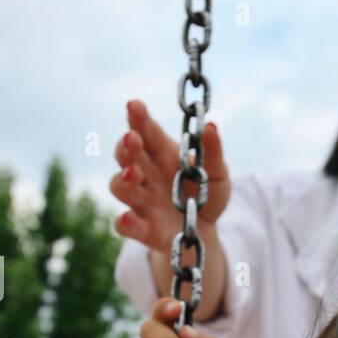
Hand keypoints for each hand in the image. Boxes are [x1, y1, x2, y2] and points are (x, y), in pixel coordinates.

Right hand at [109, 99, 230, 254]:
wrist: (205, 232)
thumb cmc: (206, 196)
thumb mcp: (218, 174)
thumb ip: (213, 152)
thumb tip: (211, 127)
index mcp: (161, 153)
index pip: (146, 131)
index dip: (138, 118)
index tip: (134, 105)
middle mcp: (145, 174)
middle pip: (126, 155)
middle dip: (126, 145)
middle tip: (132, 138)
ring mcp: (141, 201)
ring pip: (119, 186)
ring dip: (123, 179)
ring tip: (134, 174)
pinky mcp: (143, 229)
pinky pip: (126, 225)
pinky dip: (124, 222)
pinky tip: (128, 218)